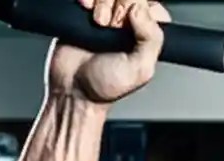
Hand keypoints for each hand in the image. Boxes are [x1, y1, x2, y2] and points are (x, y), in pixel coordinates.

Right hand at [46, 0, 170, 103]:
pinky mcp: (86, 13)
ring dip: (103, 2)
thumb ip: (151, 40)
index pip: (151, 6)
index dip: (140, 8)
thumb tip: (142, 10)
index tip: (130, 22)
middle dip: (120, 5)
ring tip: (98, 24)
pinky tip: (86, 10)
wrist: (72, 89)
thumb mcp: (140, 69)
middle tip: (111, 27)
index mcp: (147, 36)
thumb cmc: (106, 86)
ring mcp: (107, 17)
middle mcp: (129, 24)